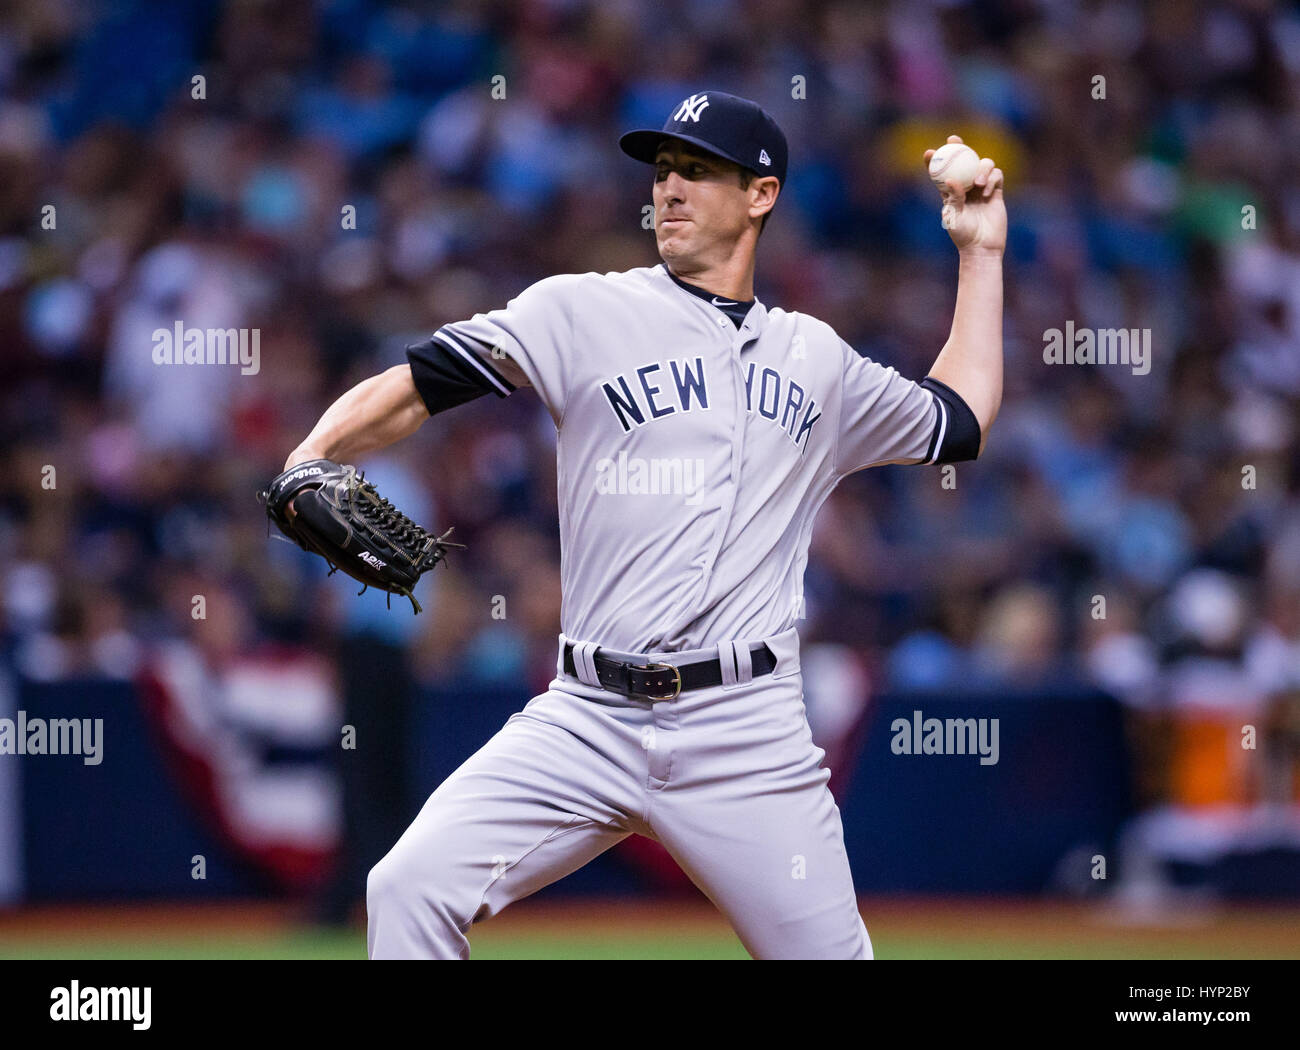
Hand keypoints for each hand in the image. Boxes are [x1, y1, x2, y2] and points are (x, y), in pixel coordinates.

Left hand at [923, 135, 1005, 254]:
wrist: (982, 246)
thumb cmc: (963, 234)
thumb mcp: (953, 216)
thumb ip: (953, 197)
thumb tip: (951, 179)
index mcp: (950, 192)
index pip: (941, 172)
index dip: (934, 160)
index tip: (928, 152)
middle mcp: (967, 187)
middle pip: (963, 160)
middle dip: (958, 146)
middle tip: (953, 140)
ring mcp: (982, 188)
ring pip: (983, 164)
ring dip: (981, 168)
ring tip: (978, 183)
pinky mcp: (996, 192)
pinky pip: (996, 175)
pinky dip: (992, 178)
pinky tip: (987, 190)